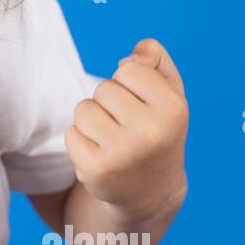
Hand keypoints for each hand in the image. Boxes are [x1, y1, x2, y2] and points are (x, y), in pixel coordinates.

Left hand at [65, 38, 188, 217]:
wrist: (150, 191)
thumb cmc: (157, 131)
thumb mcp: (169, 94)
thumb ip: (156, 61)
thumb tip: (134, 53)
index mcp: (173, 108)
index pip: (128, 69)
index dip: (130, 83)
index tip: (142, 105)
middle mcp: (151, 132)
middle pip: (104, 89)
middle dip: (110, 103)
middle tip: (127, 127)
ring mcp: (122, 153)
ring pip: (83, 109)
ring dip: (92, 121)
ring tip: (113, 139)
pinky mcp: (96, 170)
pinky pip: (71, 133)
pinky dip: (81, 141)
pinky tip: (101, 155)